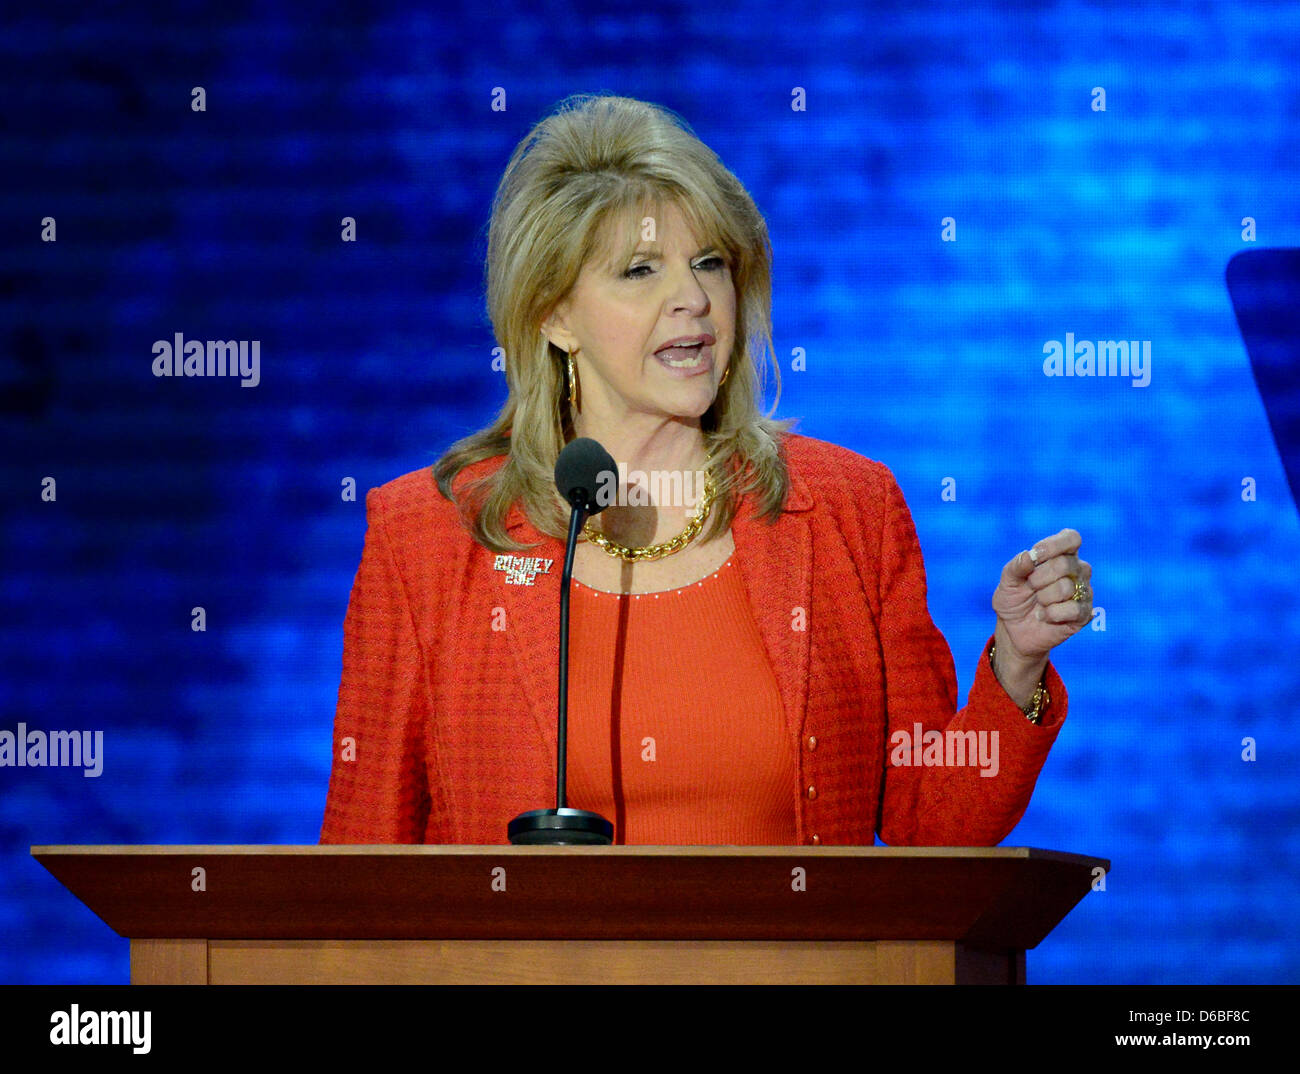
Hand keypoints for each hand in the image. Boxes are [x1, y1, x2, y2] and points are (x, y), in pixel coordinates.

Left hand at [992, 528, 1092, 661]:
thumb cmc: (1013, 600)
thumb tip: (1029, 556)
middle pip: (1065, 564)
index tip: (1035, 555)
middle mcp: (1077, 570)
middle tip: (1030, 586)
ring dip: (1043, 597)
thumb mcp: (1007, 581)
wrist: (1014, 630)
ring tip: (1038, 603)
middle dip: (1039, 577)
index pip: (1071, 538)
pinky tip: (1045, 616)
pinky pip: (1072, 609)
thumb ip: (1016, 566)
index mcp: (1061, 555)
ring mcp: (1083, 591)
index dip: (1054, 545)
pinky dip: (1051, 614)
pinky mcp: (1084, 614)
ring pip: (1066, 588)